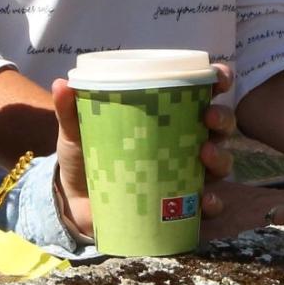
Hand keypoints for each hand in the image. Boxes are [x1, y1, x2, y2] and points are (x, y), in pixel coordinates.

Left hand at [50, 64, 237, 241]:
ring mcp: (186, 175)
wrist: (76, 204)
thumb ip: (71, 111)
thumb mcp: (77, 133)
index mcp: (166, 115)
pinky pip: (207, 205)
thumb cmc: (86, 157)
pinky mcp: (180, 205)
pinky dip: (212, 203)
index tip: (218, 78)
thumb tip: (60, 83)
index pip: (203, 92)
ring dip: (221, 158)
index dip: (219, 80)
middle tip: (209, 118)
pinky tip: (206, 199)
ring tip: (205, 155)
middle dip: (222, 119)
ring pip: (220, 164)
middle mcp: (185, 142)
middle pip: (219, 127)